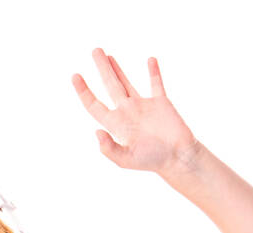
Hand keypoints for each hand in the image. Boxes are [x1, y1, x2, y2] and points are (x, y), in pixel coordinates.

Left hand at [72, 47, 197, 175]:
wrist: (177, 157)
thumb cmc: (150, 161)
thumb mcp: (125, 159)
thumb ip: (108, 148)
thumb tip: (96, 131)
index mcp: (115, 124)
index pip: (94, 105)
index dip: (84, 91)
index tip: (75, 75)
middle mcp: (126, 111)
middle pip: (109, 86)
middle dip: (101, 69)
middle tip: (95, 50)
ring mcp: (143, 105)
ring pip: (126, 82)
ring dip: (117, 68)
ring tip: (108, 54)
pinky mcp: (161, 103)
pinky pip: (155, 83)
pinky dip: (153, 72)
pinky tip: (149, 60)